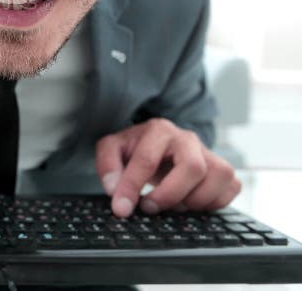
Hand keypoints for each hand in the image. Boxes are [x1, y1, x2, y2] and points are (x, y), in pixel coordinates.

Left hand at [95, 118, 240, 216]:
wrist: (158, 146)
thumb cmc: (136, 148)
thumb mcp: (113, 149)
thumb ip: (108, 165)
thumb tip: (115, 190)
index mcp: (158, 130)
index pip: (147, 159)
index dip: (132, 186)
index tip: (122, 208)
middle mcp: (188, 139)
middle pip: (193, 168)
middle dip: (170, 195)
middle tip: (149, 207)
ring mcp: (209, 153)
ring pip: (218, 178)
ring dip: (195, 200)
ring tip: (173, 205)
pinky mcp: (224, 169)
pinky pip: (232, 188)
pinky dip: (214, 202)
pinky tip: (192, 203)